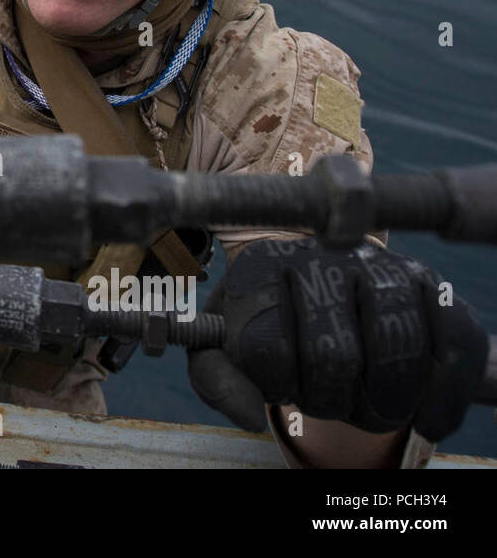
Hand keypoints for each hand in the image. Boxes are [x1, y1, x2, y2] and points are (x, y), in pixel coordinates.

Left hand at [188, 237, 487, 441]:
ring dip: (381, 403)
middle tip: (327, 401)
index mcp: (262, 265)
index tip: (282, 385)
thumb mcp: (225, 349)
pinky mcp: (432, 284)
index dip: (278, 386)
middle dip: (329, 399)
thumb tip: (251, 414)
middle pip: (333, 354)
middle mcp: (322, 253)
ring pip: (394, 349)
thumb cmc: (271, 328)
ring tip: (365, 405)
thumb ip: (219, 379)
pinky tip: (421, 418)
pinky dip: (439, 395)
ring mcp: (381, 264)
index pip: (267, 346)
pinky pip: (452, 343)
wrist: (328, 298)